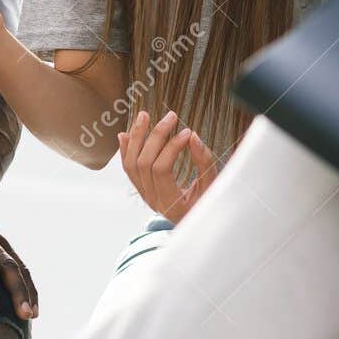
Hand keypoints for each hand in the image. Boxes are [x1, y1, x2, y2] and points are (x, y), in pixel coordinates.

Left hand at [118, 110, 219, 224]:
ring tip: (144, 116)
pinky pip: (128, 168)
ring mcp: (145, 195)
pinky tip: (125, 133)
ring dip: (136, 137)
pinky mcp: (142, 189)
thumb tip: (193, 137)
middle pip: (144, 163)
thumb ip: (204, 163)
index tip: (187, 132)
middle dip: (156, 136)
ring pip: (131, 164)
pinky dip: (126, 149)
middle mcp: (153, 201)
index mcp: (171, 203)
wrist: (197, 221)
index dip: (172, 147)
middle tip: (171, 116)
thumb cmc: (208, 204)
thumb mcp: (213, 186)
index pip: (162, 169)